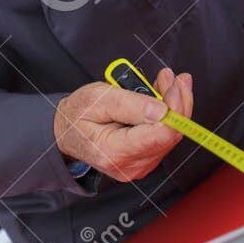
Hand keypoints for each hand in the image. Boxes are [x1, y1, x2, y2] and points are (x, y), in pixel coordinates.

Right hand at [54, 67, 192, 182]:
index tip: (175, 84)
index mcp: (115, 152)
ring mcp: (140, 166)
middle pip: (170, 135)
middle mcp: (131, 166)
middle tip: (170, 76)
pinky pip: (165, 137)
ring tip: (164, 82)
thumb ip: (129, 104)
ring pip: (171, 135)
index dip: (175, 108)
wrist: (66, 132)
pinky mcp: (145, 161)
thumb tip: (162, 110)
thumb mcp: (97, 99)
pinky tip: (160, 98)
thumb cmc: (77, 115)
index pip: (160, 135)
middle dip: (177, 102)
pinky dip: (167, 115)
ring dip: (174, 106)